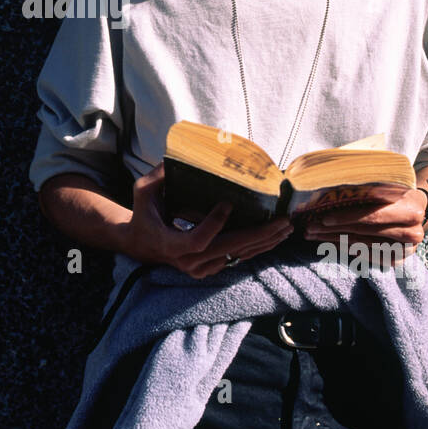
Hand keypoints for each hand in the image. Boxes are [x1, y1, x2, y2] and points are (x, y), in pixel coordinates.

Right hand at [122, 162, 294, 279]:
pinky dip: (258, 247)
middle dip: (257, 235)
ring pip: (237, 257)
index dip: (214, 225)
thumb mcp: (142, 191)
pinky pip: (237, 259)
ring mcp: (199, 269)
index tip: (227, 204)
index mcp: (170, 243)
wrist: (141, 244)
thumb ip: (157, 176)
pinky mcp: (210, 269)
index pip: (198, 241)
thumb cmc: (144, 214)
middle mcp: (187, 261)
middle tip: (281, 221)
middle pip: (228, 250)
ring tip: (285, 227)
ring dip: (264, 242)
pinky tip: (275, 236)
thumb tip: (177, 159)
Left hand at [302, 185, 425, 258]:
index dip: (347, 218)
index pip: (373, 216)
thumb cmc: (394, 191)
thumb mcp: (387, 183)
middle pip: (365, 232)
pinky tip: (327, 241)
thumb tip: (332, 181)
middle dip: (334, 230)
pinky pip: (364, 256)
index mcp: (410, 209)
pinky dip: (344, 247)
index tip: (324, 217)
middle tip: (310, 227)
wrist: (416, 209)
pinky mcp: (395, 259)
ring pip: (361, 245)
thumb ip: (367, 185)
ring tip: (312, 234)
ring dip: (333, 240)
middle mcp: (411, 233)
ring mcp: (404, 250)